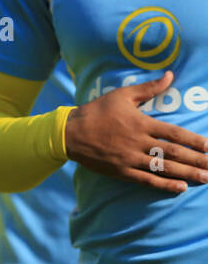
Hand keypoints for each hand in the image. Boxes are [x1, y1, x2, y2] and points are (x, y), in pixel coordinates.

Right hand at [65, 71, 207, 192]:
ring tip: (205, 178)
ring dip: (187, 174)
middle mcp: (138, 142)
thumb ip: (148, 88)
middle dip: (197, 160)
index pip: (173, 134)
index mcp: (140, 123)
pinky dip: (164, 184)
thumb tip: (171, 75)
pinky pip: (147, 179)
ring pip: (163, 168)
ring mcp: (130, 158)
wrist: (69, 132)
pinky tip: (180, 187)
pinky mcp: (122, 171)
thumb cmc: (96, 112)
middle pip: (173, 153)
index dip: (193, 141)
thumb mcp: (121, 95)